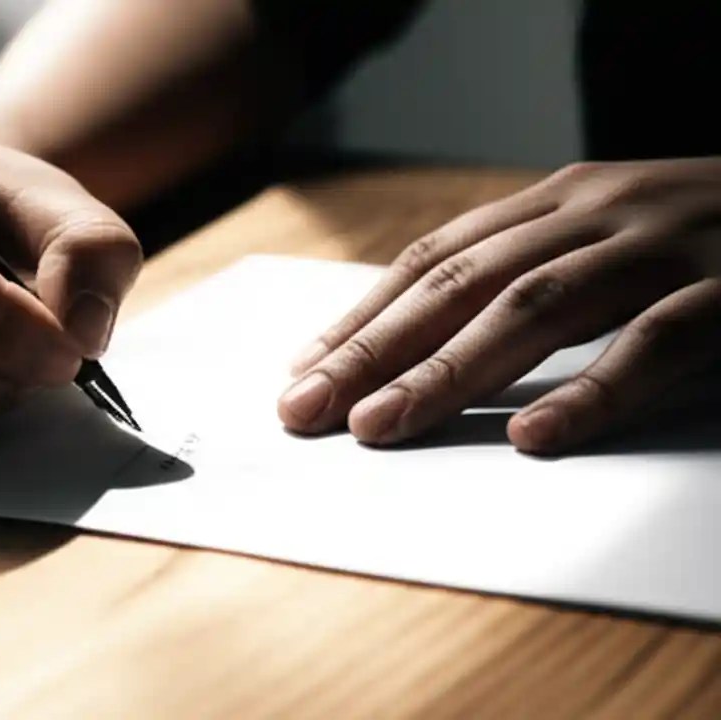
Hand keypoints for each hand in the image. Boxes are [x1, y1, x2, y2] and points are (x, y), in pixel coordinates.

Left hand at [279, 157, 720, 453]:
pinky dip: (593, 394)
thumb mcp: (607, 237)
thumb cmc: (711, 237)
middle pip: (460, 284)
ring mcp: (669, 247)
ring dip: (448, 371)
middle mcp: (599, 212)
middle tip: (307, 409)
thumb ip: (529, 273)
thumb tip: (422, 341)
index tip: (303, 369)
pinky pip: (658, 346)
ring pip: (536, 309)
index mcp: (559, 200)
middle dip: (372, 349)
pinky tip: (535, 439)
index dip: (362, 315)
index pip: (434, 258)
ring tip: (382, 425)